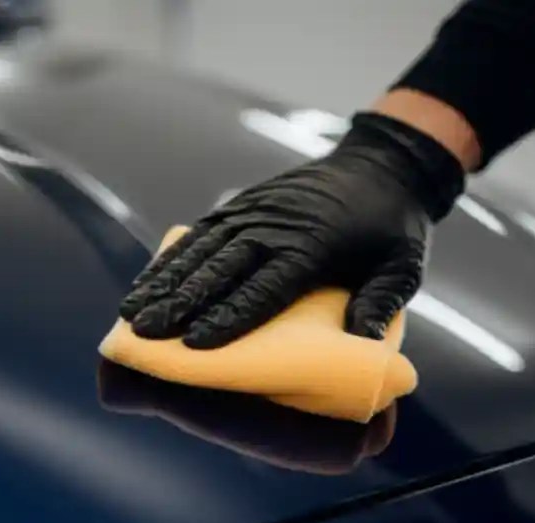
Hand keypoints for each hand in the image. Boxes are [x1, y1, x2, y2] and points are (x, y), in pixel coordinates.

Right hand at [119, 111, 464, 348]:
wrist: (380, 166)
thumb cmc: (392, 229)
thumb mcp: (403, 268)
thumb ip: (380, 304)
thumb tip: (362, 344)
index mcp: (314, 244)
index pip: (265, 286)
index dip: (229, 316)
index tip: (196, 344)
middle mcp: (274, 225)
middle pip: (220, 269)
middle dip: (180, 303)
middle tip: (145, 333)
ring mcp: (253, 213)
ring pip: (200, 251)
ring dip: (164, 283)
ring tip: (131, 314)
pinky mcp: (241, 207)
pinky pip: (199, 236)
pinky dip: (169, 260)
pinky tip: (146, 283)